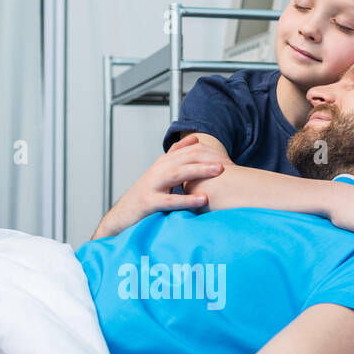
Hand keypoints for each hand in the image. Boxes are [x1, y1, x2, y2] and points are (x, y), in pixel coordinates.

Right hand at [92, 134, 226, 239]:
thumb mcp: (162, 171)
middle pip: (186, 158)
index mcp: (164, 163)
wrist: (124, 214)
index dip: (210, 152)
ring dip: (199, 170)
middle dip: (208, 158)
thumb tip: (195, 139)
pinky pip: (170, 201)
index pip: (189, 150)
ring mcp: (152, 186)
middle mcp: (158, 170)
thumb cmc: (147, 194)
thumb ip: (177, 155)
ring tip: (219, 171)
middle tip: (229, 163)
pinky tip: (202, 199)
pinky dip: (187, 200)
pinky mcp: (148, 202)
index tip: (229, 159)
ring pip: (178, 173)